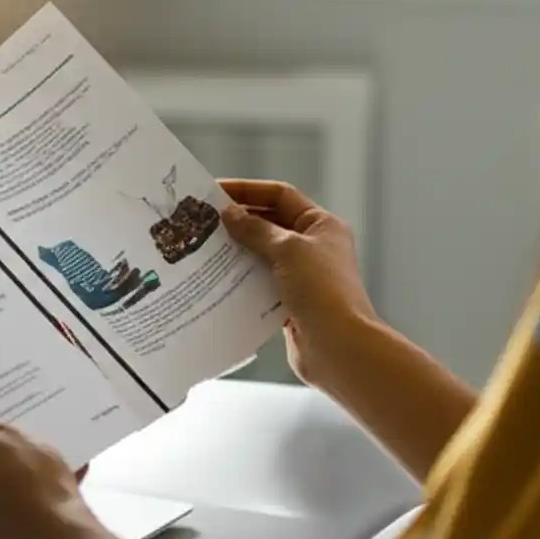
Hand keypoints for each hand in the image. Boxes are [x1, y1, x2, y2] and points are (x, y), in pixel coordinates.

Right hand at [220, 179, 376, 386]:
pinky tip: (216, 281)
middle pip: (269, 224)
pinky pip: (259, 284)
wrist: (338, 347)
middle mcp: (313, 247)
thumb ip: (256, 230)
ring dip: (236, 253)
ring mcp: (301, 276)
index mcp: (321, 225)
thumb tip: (229, 212)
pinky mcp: (290, 303)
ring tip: (203, 249)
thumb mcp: (287, 250)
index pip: (280, 196)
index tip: (214, 191)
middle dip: (238, 223)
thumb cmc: (321, 291)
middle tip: (201, 222)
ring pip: (262, 256)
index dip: (247, 190)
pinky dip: (240, 282)